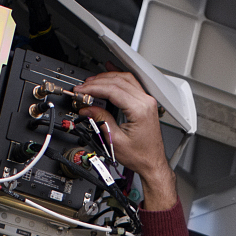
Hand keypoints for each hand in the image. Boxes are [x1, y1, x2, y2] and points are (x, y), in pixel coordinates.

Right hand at [75, 72, 176, 211]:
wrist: (152, 163)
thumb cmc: (140, 156)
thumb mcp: (115, 140)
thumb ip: (101, 120)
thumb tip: (88, 109)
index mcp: (140, 110)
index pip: (113, 90)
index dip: (94, 88)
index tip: (82, 90)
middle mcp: (146, 102)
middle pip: (118, 81)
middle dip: (97, 82)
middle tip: (83, 87)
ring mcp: (148, 101)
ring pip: (125, 79)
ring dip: (107, 77)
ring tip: (91, 82)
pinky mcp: (146, 103)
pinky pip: (132, 83)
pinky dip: (119, 77)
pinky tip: (110, 72)